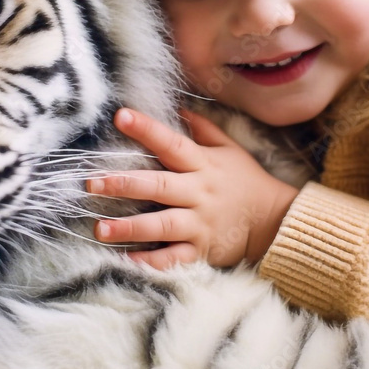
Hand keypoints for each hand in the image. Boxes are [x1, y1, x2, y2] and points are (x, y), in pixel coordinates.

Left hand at [87, 108, 298, 268]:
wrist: (276, 222)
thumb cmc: (247, 181)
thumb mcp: (230, 150)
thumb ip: (204, 129)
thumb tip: (179, 107)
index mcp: (203, 165)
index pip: (171, 143)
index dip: (147, 129)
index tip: (121, 116)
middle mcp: (199, 193)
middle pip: (159, 186)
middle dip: (125, 184)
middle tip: (93, 183)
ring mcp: (200, 224)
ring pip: (162, 224)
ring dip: (130, 227)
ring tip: (100, 228)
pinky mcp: (202, 251)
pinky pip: (174, 258)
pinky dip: (152, 261)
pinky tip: (128, 259)